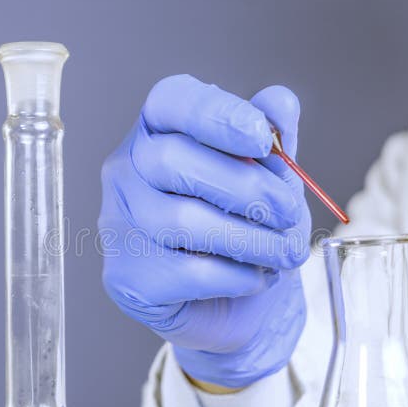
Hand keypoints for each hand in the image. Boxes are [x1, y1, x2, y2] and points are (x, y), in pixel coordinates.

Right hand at [98, 74, 311, 388]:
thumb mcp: (273, 177)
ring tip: (285, 253)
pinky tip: (255, 276)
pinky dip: (236, 276)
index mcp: (158, 129)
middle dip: (247, 188)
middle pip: (173, 160)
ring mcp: (117, 223)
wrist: (237, 305)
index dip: (216, 114)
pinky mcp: (126, 276)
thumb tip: (279, 102)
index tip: (262, 138)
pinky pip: (188, 272)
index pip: (170, 101)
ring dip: (251, 239)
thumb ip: (275, 140)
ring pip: (182, 221)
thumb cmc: (247, 227)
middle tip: (289, 212)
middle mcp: (126, 169)